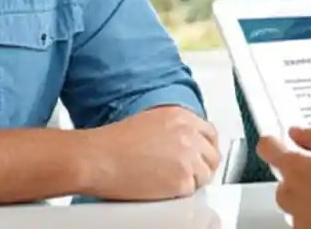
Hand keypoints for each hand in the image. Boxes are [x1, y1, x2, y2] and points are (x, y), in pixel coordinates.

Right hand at [80, 105, 219, 200]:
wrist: (98, 158)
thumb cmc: (113, 143)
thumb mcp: (150, 122)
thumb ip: (174, 130)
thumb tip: (185, 145)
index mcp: (181, 117)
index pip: (210, 134)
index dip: (206, 148)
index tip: (202, 156)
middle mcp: (189, 134)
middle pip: (212, 155)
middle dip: (203, 165)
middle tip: (189, 174)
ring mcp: (188, 158)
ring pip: (205, 175)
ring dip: (192, 180)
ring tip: (170, 182)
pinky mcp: (182, 181)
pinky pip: (191, 191)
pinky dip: (180, 193)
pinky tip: (162, 188)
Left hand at [258, 127, 310, 228]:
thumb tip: (299, 134)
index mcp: (298, 170)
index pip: (268, 149)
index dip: (273, 142)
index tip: (277, 140)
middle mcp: (291, 196)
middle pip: (285, 179)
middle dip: (303, 174)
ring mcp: (298, 219)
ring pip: (296, 200)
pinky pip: (306, 218)